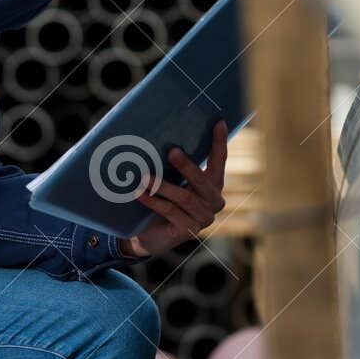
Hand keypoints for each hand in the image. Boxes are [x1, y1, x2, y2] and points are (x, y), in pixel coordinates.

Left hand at [125, 121, 229, 255]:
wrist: (151, 236)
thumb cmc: (164, 202)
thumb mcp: (172, 182)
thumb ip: (174, 167)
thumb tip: (161, 139)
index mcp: (213, 184)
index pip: (219, 160)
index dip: (219, 142)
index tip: (219, 122)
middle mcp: (214, 201)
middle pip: (202, 180)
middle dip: (186, 165)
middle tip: (171, 150)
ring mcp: (203, 218)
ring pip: (184, 198)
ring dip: (163, 186)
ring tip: (144, 177)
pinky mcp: (189, 231)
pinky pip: (171, 212)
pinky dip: (154, 202)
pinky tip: (140, 194)